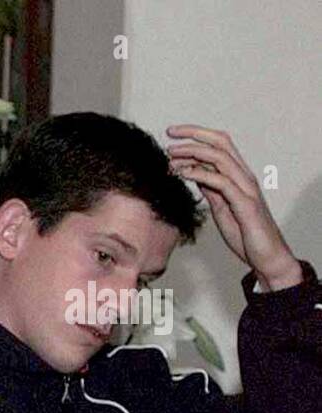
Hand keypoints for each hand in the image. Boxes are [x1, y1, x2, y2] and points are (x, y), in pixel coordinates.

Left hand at [166, 125, 302, 290]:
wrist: (265, 255)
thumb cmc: (244, 232)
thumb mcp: (221, 206)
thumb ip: (211, 188)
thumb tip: (194, 173)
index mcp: (238, 175)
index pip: (219, 144)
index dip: (197, 135)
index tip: (172, 134)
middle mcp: (244, 176)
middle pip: (220, 142)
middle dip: (193, 135)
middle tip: (168, 135)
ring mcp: (246, 188)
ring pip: (220, 157)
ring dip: (192, 153)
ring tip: (170, 155)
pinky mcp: (244, 203)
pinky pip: (221, 182)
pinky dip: (199, 174)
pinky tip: (182, 173)